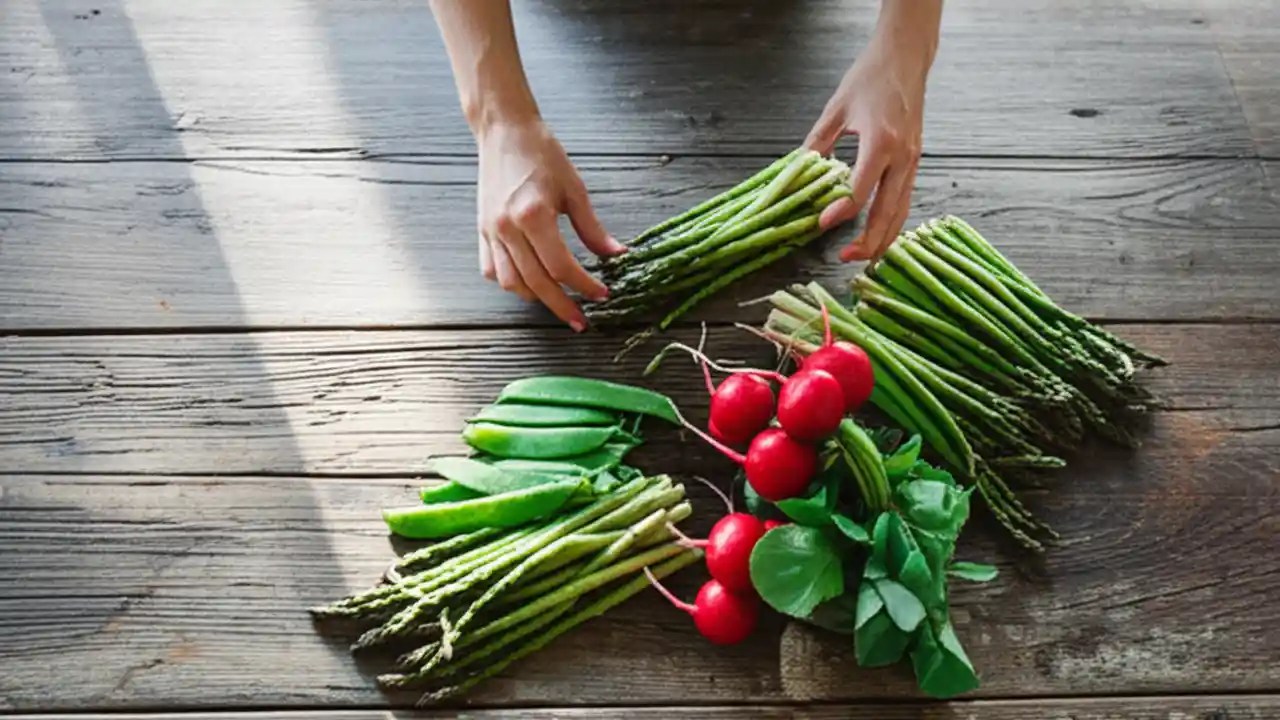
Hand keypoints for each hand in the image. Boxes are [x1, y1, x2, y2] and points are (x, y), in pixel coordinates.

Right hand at [476, 120, 625, 330]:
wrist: (504, 131)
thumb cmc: (540, 152)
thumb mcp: (574, 189)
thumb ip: (592, 228)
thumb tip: (615, 254)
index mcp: (533, 215)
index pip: (562, 267)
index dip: (584, 285)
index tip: (602, 294)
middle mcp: (508, 228)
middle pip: (537, 283)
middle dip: (562, 306)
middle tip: (581, 321)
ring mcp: (491, 231)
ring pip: (510, 282)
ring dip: (535, 298)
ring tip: (557, 301)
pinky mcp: (482, 230)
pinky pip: (491, 269)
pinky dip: (510, 282)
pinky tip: (528, 283)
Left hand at [806, 19, 936, 262]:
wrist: (906, 57)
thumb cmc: (870, 77)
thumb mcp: (835, 109)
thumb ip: (817, 144)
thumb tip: (800, 173)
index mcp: (880, 142)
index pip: (861, 190)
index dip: (841, 211)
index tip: (821, 224)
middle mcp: (902, 156)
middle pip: (888, 211)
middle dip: (869, 240)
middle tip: (846, 257)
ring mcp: (913, 160)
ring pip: (902, 210)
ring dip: (884, 237)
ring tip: (865, 257)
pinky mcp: (916, 160)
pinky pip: (906, 199)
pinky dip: (894, 221)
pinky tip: (880, 234)